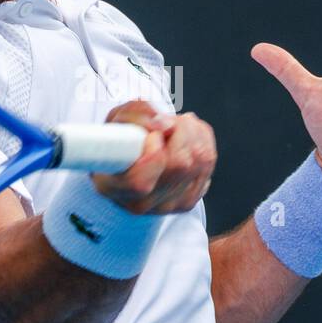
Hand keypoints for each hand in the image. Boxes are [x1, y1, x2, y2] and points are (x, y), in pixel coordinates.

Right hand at [91, 100, 216, 213]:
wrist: (126, 167)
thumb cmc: (118, 142)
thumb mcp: (116, 121)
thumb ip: (136, 116)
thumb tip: (164, 124)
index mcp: (114, 188)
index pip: (140, 183)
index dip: (152, 154)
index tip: (153, 135)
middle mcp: (141, 204)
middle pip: (180, 165)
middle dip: (180, 130)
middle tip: (168, 121)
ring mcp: (168, 206)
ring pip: (199, 161)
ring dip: (193, 131)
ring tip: (178, 123)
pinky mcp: (188, 200)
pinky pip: (208, 161)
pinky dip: (203, 139)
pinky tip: (188, 133)